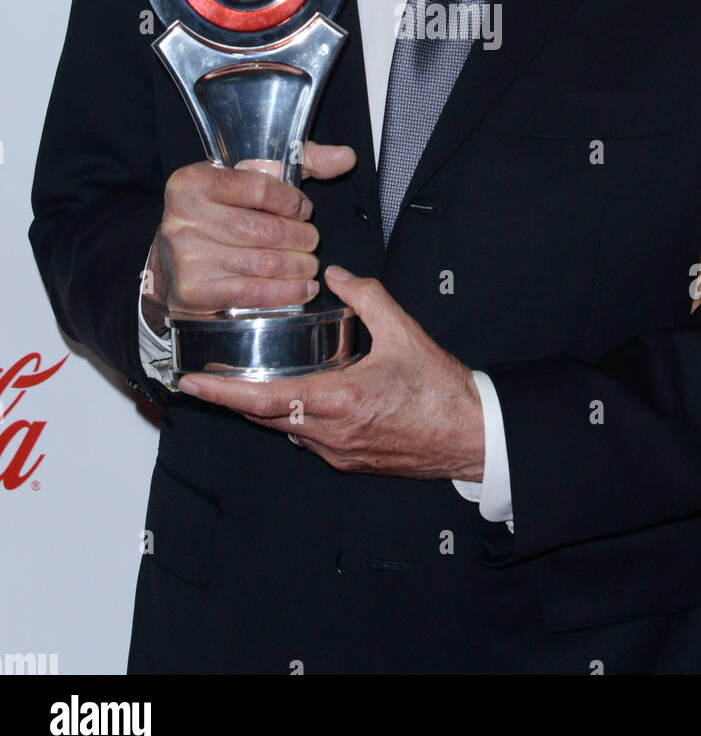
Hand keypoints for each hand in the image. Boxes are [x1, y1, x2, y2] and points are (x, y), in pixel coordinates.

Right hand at [141, 141, 355, 330]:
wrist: (171, 263)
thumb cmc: (219, 214)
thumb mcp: (249, 178)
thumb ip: (301, 162)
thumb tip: (345, 156)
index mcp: (193, 181)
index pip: (258, 187)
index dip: (291, 201)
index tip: (302, 209)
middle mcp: (183, 216)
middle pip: (265, 228)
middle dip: (300, 237)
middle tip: (311, 240)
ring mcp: (186, 255)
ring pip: (264, 262)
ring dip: (299, 265)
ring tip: (308, 263)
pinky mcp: (194, 290)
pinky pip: (254, 291)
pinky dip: (287, 291)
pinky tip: (303, 288)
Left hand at [177, 266, 485, 482]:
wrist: (472, 436)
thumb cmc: (442, 392)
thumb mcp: (405, 333)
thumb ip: (367, 298)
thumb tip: (337, 276)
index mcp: (340, 402)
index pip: (265, 401)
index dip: (222, 394)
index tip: (192, 384)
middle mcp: (331, 434)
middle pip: (264, 419)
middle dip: (232, 400)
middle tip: (203, 380)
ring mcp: (338, 452)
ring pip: (284, 430)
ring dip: (263, 409)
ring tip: (242, 384)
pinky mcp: (349, 460)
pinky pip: (307, 438)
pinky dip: (292, 417)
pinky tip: (297, 395)